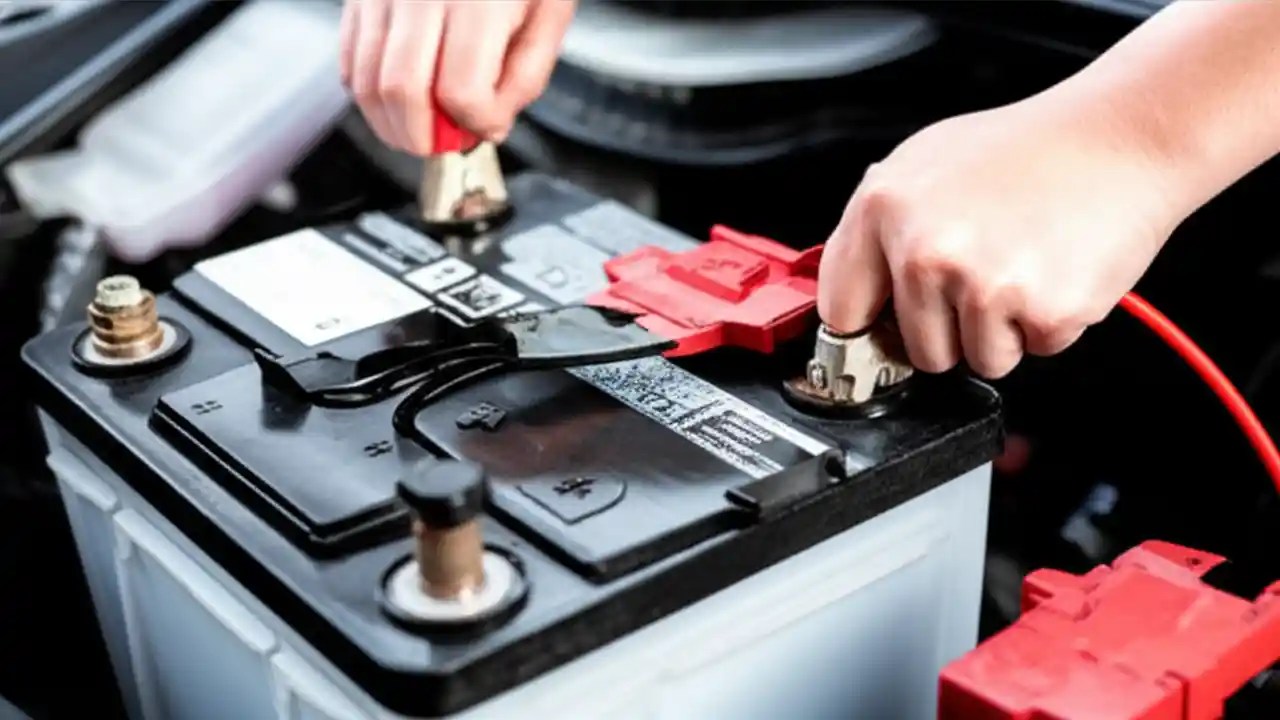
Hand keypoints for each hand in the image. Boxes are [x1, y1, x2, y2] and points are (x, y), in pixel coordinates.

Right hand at [339, 0, 575, 154]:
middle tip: (443, 146)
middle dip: (422, 137)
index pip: (460, 88)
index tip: (485, 127)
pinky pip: (349, 58)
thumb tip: (490, 126)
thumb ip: (525, 75)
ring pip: (367, 80)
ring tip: (418, 132)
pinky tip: (393, 100)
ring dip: (390, 124)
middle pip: (403, 90)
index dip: (473, 123)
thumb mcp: (548, 11)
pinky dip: (367, 93)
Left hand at [816, 95, 1182, 378]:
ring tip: (1024, 264)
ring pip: (977, 359)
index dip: (863, 331)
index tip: (876, 342)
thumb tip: (852, 291)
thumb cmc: (1028, 149)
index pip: (840, 311)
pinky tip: (1056, 270)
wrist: (1122, 135)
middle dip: (951, 328)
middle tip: (987, 272)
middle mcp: (925, 250)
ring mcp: (982, 284)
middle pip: (917, 350)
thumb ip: (879, 227)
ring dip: (1003, 330)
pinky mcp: (1042, 311)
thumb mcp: (925, 163)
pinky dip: (1050, 324)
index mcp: (883, 209)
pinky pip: (1033, 352)